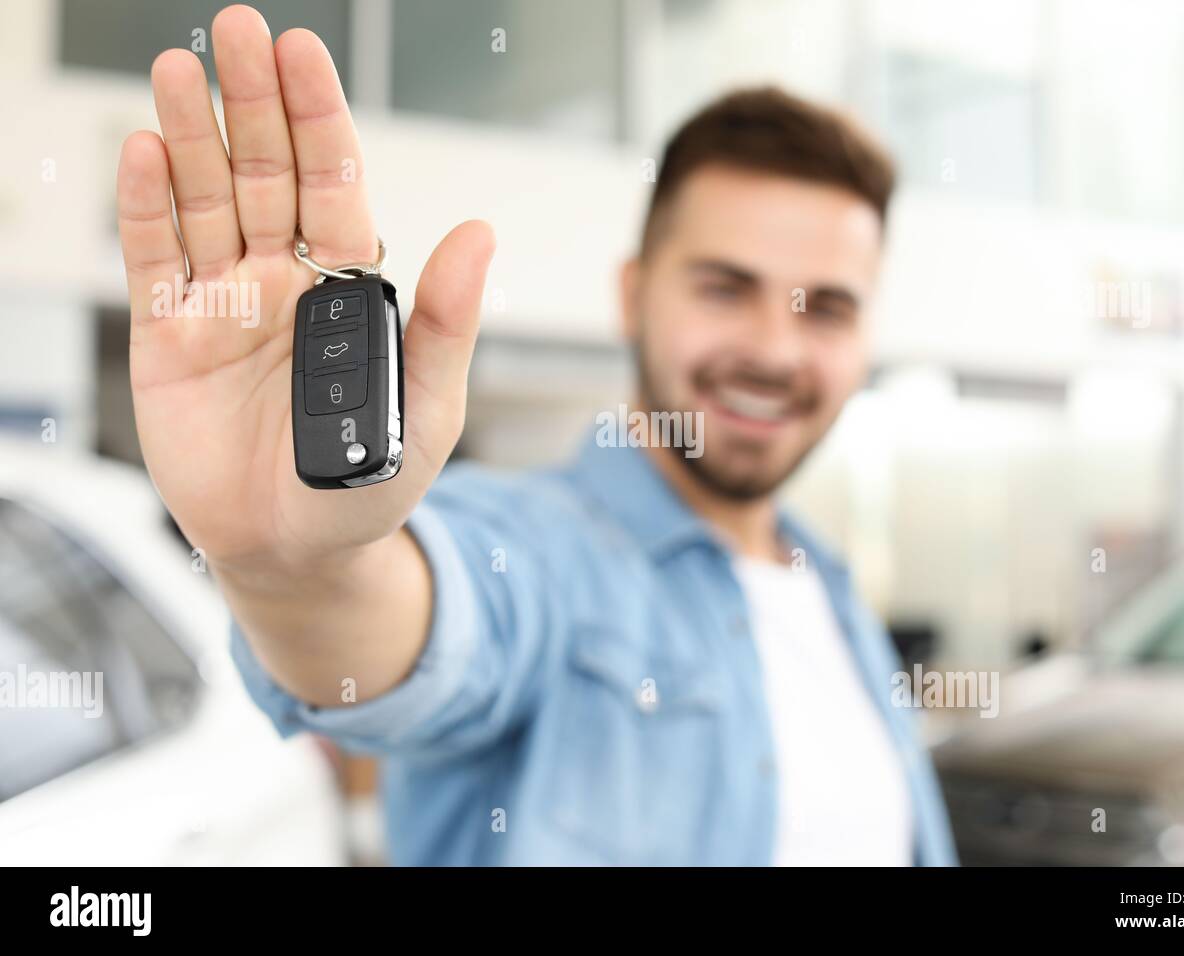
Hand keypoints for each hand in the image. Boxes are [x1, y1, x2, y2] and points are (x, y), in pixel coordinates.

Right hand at [116, 4, 492, 576]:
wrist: (298, 553)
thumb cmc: (369, 481)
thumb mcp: (425, 402)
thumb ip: (443, 318)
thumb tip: (481, 234)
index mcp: (346, 284)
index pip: (332, 182)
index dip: (318, 118)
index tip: (303, 54)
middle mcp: (283, 279)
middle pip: (264, 172)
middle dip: (253, 103)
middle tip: (239, 31)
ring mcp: (224, 304)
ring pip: (204, 200)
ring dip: (191, 135)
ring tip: (182, 68)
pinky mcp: (169, 339)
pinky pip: (154, 261)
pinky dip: (146, 208)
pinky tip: (144, 150)